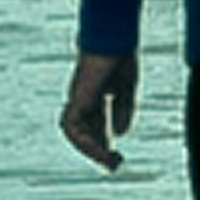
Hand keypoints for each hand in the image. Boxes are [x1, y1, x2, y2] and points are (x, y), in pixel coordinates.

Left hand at [61, 53, 137, 172]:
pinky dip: (85, 140)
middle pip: (82, 130)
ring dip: (90, 150)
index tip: (117, 154)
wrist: (113, 34)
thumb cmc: (119, 54)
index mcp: (93, 93)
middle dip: (97, 150)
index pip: (92, 123)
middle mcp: (81, 97)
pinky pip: (73, 126)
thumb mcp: (126, 87)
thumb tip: (119, 134)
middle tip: (115, 165)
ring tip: (110, 162)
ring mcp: (77, 96)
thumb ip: (123, 109)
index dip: (102, 140)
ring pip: (73, 131)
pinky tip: (102, 149)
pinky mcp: (77, 96)